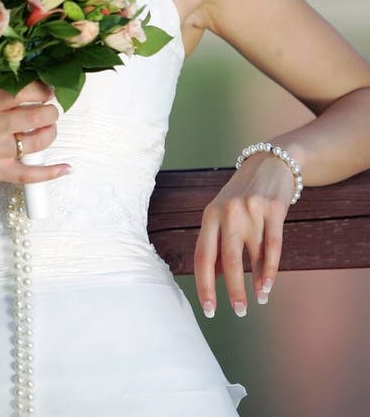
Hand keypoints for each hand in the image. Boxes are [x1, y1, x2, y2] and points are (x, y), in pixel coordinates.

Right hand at [0, 82, 69, 184]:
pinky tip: (65, 168)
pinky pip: (29, 174)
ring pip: (37, 142)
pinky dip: (50, 172)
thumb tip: (37, 82)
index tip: (48, 91)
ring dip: (50, 134)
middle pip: (37, 117)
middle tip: (50, 111)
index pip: (24, 91)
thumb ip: (0, 90)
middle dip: (51, 113)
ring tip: (47, 129)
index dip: (43, 90)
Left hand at [193, 153, 293, 317]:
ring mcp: (250, 209)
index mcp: (209, 215)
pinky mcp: (273, 209)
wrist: (270, 163)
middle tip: (238, 312)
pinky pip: (272, 246)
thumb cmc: (242, 196)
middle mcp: (227, 212)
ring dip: (256, 282)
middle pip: (228, 259)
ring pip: (252, 255)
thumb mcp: (222, 213)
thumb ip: (216, 242)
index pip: (202, 255)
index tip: (209, 309)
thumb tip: (212, 277)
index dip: (204, 285)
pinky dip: (270, 269)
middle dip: (232, 290)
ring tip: (258, 299)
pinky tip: (268, 286)